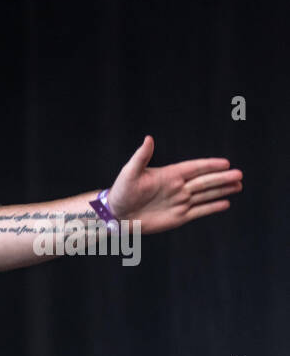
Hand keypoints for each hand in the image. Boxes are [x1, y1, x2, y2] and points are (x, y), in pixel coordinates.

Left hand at [105, 136, 241, 233]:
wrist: (116, 216)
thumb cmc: (121, 192)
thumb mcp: (130, 172)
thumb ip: (142, 156)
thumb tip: (148, 138)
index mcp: (170, 175)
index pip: (194, 168)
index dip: (209, 165)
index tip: (225, 163)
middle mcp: (178, 187)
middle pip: (205, 182)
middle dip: (222, 178)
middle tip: (239, 175)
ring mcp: (179, 202)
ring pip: (205, 195)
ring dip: (222, 190)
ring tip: (238, 185)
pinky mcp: (178, 217)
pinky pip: (199, 211)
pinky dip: (212, 208)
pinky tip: (225, 203)